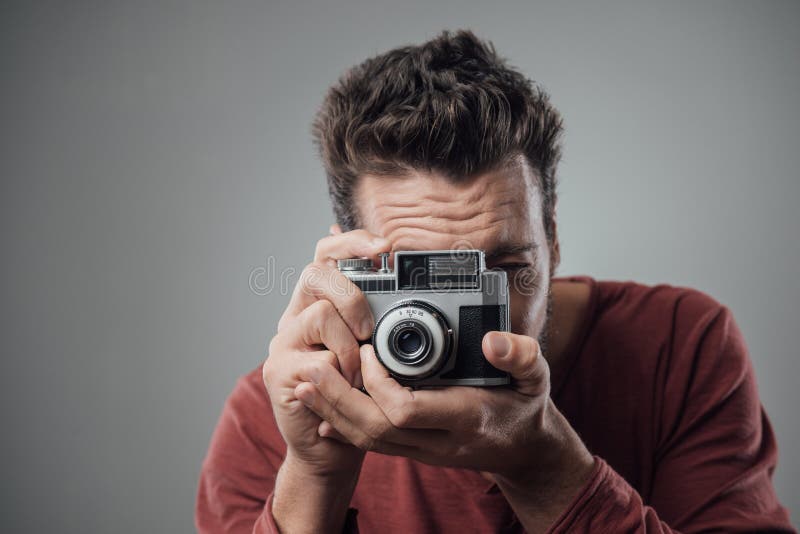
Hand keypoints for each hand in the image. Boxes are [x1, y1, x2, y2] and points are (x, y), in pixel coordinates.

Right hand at [262, 226, 390, 476]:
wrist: (330, 448)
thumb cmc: (358, 396)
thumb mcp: (374, 349)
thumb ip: (378, 314)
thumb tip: (393, 267)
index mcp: (317, 303)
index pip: (325, 253)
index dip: (351, 241)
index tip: (384, 247)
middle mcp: (295, 316)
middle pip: (317, 274)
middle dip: (353, 297)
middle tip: (368, 332)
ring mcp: (283, 342)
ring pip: (321, 314)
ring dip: (350, 347)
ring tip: (357, 373)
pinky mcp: (277, 371)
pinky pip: (318, 358)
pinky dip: (341, 375)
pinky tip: (345, 390)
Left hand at [293, 331, 594, 520]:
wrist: (523, 450)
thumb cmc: (525, 407)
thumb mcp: (536, 377)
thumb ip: (520, 356)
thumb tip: (493, 340)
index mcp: (467, 417)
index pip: (409, 410)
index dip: (380, 383)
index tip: (367, 351)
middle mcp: (440, 440)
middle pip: (376, 429)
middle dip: (339, 401)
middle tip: (311, 368)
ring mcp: (424, 449)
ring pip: (368, 441)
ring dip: (332, 413)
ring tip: (304, 385)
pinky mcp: (413, 448)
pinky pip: (371, 443)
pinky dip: (342, 425)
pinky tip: (319, 406)